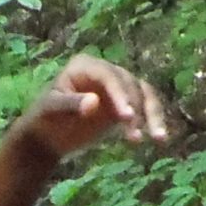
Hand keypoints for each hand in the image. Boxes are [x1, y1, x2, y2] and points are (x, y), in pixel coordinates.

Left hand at [13, 54, 170, 161]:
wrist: (47, 136)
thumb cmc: (45, 119)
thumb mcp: (52, 110)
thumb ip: (71, 104)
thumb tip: (94, 102)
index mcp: (85, 66)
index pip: (108, 76)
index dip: (120, 95)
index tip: (126, 117)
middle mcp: (105, 72)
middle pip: (130, 85)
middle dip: (136, 109)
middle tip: (134, 135)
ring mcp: (117, 87)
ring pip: (144, 95)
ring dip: (152, 115)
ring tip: (158, 139)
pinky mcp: (125, 104)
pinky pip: (145, 109)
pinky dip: (153, 122)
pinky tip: (160, 139)